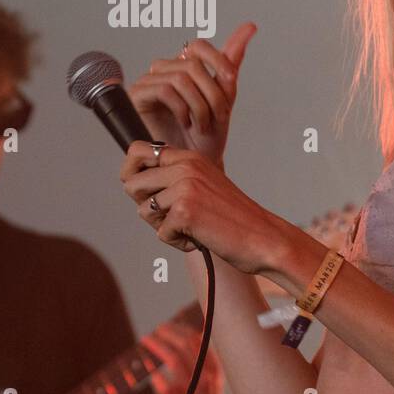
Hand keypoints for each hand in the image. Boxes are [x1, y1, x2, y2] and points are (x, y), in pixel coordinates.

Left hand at [120, 141, 285, 275]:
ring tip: (191, 227)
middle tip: (171, 217)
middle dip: (146, 206)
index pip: (136, 150)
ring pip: (143, 210)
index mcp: (188, 157)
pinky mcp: (184, 210)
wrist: (264, 238)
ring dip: (163, 227)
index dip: (130, 172)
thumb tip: (131, 182)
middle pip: (131, 184)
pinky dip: (178, 242)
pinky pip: (161, 233)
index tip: (142, 191)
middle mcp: (185, 166)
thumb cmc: (233, 218)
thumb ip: (174, 178)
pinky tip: (200, 238)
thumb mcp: (203, 185)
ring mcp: (184, 187)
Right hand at [125, 22, 256, 165]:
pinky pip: (164, 89)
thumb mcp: (225, 98)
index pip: (198, 46)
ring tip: (202, 125)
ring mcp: (150, 81)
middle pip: (193, 64)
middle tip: (218, 117)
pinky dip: (182, 107)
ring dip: (199, 105)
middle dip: (212, 92)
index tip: (231, 80)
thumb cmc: (205, 137)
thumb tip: (249, 26)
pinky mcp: (138, 95)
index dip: (217, 59)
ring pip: (180, 77)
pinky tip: (185, 122)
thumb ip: (231, 63)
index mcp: (185, 67)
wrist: (192, 166)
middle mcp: (166, 70)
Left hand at [142, 319, 226, 393]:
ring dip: (157, 345)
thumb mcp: (211, 387)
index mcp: (215, 373)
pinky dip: (155, 375)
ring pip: (172, 357)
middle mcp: (205, 378)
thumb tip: (189, 340)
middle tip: (158, 330)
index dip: (182, 330)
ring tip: (147, 340)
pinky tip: (152, 374)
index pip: (199, 341)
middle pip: (185, 344)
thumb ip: (203, 365)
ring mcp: (190, 388)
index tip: (171, 326)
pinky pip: (160, 380)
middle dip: (169, 332)